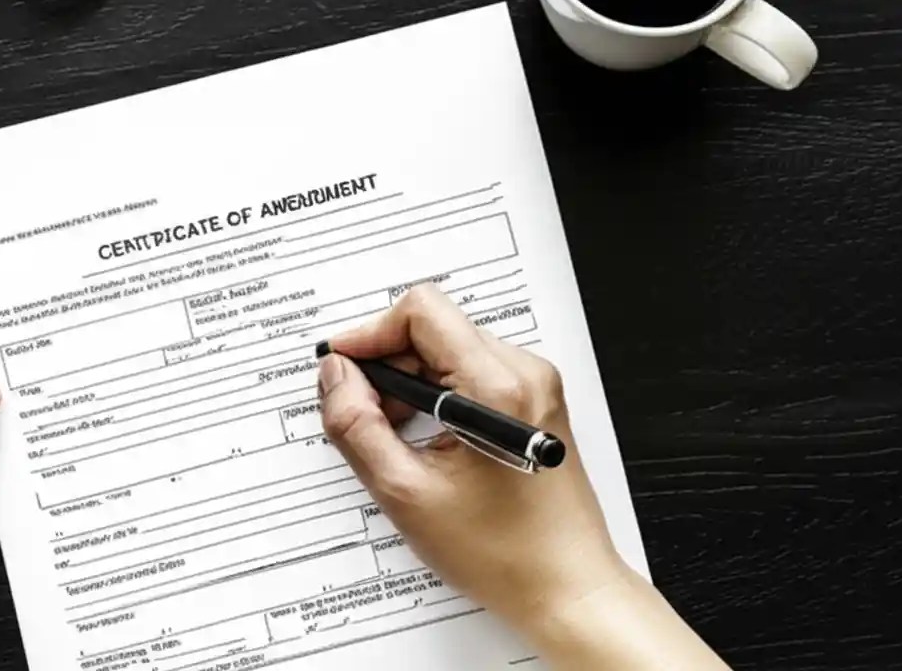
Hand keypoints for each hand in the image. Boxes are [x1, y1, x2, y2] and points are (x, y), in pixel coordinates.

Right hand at [319, 285, 727, 668]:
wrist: (566, 588)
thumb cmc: (504, 554)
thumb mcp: (405, 493)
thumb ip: (357, 426)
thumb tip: (335, 377)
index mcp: (498, 387)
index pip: (421, 311)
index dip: (370, 334)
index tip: (341, 367)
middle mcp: (524, 374)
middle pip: (434, 328)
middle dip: (387, 364)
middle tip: (359, 412)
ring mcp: (534, 387)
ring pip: (450, 350)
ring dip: (410, 383)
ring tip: (393, 435)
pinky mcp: (534, 403)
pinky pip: (471, 374)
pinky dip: (436, 396)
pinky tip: (422, 439)